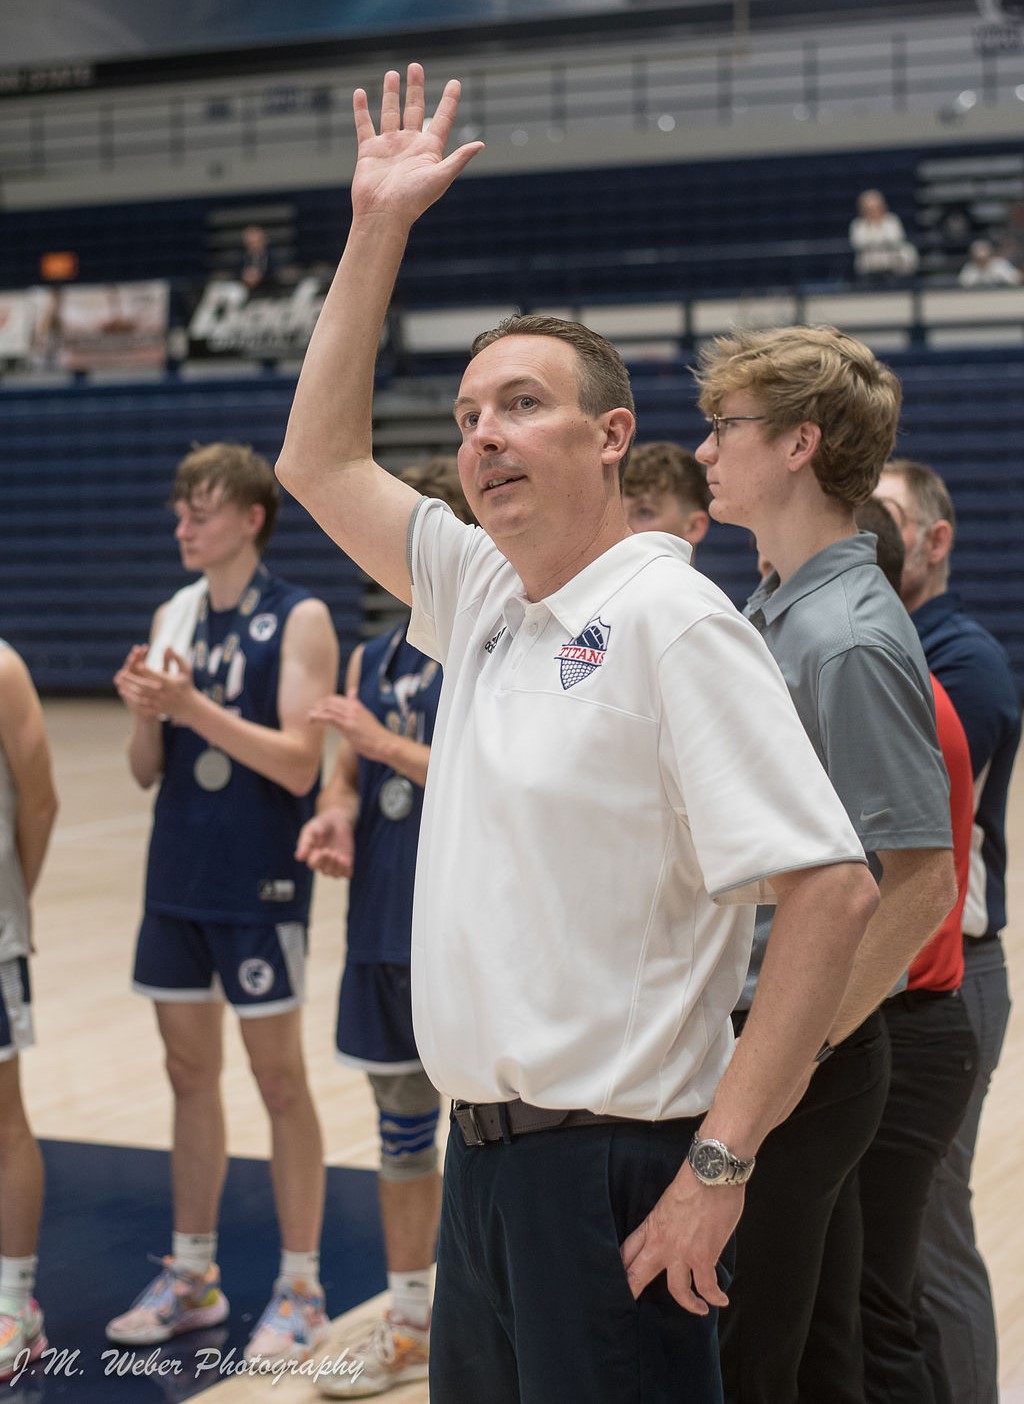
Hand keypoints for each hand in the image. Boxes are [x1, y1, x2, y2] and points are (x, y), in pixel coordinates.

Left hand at [114, 646, 197, 723]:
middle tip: (121, 673)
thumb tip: (168, 646)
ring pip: (141, 696)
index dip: (147, 671)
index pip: (157, 676)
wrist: (190, 707)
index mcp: (171, 683)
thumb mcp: (185, 670)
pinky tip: (124, 692)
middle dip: (132, 680)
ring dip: (129, 689)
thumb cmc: (186, 685)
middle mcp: (164, 694)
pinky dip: (132, 698)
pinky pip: (142, 705)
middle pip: (145, 687)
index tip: (137, 664)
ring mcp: (160, 703)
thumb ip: (176, 658)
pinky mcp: (156, 710)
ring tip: (119, 682)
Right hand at [295, 808, 354, 877]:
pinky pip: (346, 874)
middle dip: (328, 861)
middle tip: (329, 850)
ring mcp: (335, 863)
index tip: (321, 850)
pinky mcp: (346, 862)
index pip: (313, 864)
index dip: (317, 860)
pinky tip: (346, 861)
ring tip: (338, 856)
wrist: (337, 820)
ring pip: (335, 874)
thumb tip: (299, 858)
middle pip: (324, 870)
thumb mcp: (311, 830)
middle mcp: (323, 862)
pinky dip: (346, 871)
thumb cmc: (321, 825)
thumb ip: (306, 843)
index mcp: (312, 856)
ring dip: (337, 867)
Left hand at [309, 690, 391, 761]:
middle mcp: (353, 707)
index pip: (335, 698)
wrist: (385, 744)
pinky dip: (318, 717)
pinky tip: (312, 719)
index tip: (317, 709)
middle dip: (317, 706)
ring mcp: (350, 716)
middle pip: (329, 701)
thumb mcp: (366, 715)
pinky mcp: (348, 725)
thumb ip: (356, 704)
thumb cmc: (376, 734)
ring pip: (328, 708)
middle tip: (311, 714)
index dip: (323, 702)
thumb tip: (352, 691)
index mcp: (357, 705)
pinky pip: (329, 717)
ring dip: (315, 712)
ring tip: (309, 718)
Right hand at [350, 63, 483, 227]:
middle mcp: (410, 145)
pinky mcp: (369, 151)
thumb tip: (480, 144)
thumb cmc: (414, 200)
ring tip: (392, 74)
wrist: (383, 214)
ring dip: (391, 93)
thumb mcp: (440, 177)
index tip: (455, 82)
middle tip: (416, 67)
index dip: (449, 101)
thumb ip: (458, 159)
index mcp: (429, 150)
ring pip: (390, 112)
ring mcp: (389, 146)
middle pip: (414, 109)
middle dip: (415, 88)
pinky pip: (364, 125)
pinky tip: (360, 92)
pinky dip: (361, 109)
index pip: (441, 119)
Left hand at [620, 1163, 741, 1314]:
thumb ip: (667, 1223)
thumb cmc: (693, 1182)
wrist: (711, 1172)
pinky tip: (720, 1300)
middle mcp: (662, 1243)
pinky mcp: (704, 1255)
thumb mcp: (668, 1203)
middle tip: (628, 1313)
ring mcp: (682, 1251)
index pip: (626, 1253)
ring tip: (699, 1308)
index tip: (615, 1285)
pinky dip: (715, 1297)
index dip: (619, 1271)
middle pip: (637, 1276)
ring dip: (689, 1304)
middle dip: (631, 1294)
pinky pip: (707, 1286)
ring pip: (677, 1291)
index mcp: (651, 1227)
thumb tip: (674, 1235)